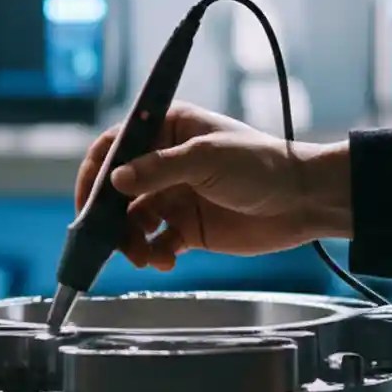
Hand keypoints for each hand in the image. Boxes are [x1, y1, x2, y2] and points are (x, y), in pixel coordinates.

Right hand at [74, 102, 351, 270]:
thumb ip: (158, 170)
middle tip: (106, 238)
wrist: (304, 201)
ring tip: (143, 256)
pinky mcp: (187, 228)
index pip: (115, 146)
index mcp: (167, 131)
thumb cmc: (262, 164)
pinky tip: (164, 260)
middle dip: (108, 216)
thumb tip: (114, 180)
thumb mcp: (206, 158)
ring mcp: (174, 196)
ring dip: (129, 241)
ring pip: (131, 221)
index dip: (95, 171)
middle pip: (116, 190)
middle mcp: (164, 163)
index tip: (87, 199)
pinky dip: (152, 253)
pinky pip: (154, 243)